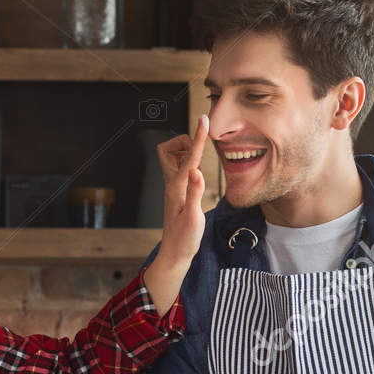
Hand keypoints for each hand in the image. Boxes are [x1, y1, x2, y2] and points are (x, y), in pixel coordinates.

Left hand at [142, 114, 208, 314]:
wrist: (175, 254)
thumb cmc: (185, 239)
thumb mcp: (194, 217)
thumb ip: (195, 192)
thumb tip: (197, 170)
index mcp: (178, 187)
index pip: (189, 157)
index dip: (198, 137)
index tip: (204, 119)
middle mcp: (172, 183)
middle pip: (168, 149)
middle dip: (182, 143)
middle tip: (197, 152)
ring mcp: (173, 187)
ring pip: (172, 158)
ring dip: (185, 154)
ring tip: (199, 167)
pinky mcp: (177, 192)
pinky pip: (180, 169)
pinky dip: (189, 165)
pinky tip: (198, 178)